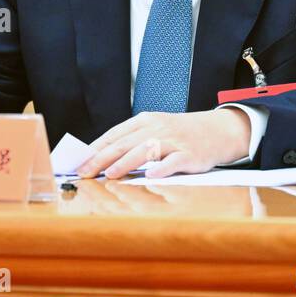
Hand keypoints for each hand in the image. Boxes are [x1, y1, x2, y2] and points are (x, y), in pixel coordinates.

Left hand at [76, 108, 250, 179]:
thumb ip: (130, 142)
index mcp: (145, 121)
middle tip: (85, 172)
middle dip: (102, 158)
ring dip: (126, 162)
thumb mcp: (154, 129)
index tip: (77, 164)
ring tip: (110, 174)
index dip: (94, 149)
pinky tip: (150, 175)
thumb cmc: (180, 134)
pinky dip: (162, 168)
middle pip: (125, 143)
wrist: (218, 130)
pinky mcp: (190, 154)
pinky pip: (174, 161)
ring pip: (146, 150)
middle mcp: (157, 128)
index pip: (114, 134)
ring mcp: (174, 141)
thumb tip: (99, 160)